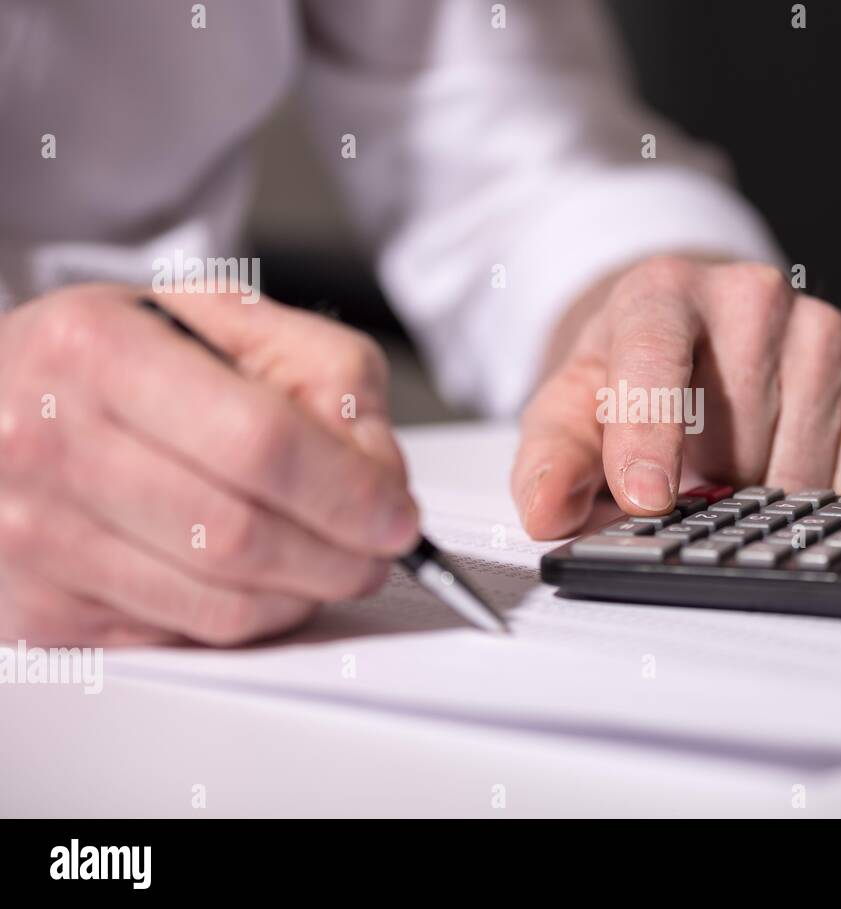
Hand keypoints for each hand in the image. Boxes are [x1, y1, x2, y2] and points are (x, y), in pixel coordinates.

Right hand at [0, 283, 418, 645]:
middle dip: (342, 556)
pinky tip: (257, 576)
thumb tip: (379, 475)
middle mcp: (47, 444)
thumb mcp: (226, 319)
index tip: (397, 513)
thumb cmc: (114, 359)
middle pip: (242, 537)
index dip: (350, 491)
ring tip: (325, 558)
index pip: (259, 444)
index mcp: (98, 351)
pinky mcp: (40, 612)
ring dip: (305, 594)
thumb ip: (327, 375)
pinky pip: (188, 639)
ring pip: (222, 606)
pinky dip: (250, 617)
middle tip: (377, 546)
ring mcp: (34, 537)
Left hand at [512, 256, 840, 537]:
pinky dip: (823, 499)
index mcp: (661, 292)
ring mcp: (823, 325)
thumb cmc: (631, 380)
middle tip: (692, 479)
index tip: (646, 498)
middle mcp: (750, 294)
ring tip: (735, 464)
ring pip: (800, 463)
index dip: (649, 431)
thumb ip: (550, 462)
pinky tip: (788, 473)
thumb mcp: (571, 414)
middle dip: (709, 484)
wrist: (698, 343)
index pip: (655, 355)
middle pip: (735, 432)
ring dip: (763, 494)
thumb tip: (546, 512)